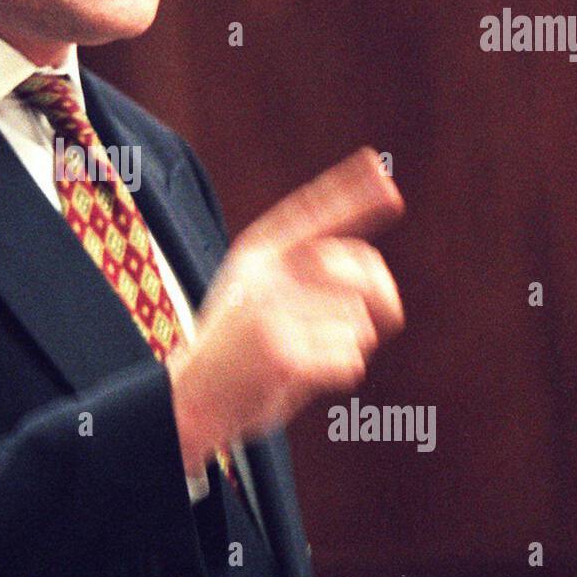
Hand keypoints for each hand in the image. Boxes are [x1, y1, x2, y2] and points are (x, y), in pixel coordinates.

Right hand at [167, 146, 404, 475]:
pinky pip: (349, 360)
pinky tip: (302, 378)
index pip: (312, 212)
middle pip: (359, 266)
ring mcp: (271, 313)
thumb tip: (375, 271)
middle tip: (386, 317)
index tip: (385, 177)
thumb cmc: (234, 350)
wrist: (190, 399)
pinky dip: (340, 375)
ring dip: (349, 344)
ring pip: (360, 322)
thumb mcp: (254, 293)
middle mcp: (264, 275)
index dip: (350, 191)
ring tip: (309, 354)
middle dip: (383, 295)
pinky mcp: (284, 355)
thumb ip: (300, 272)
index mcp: (256, 254)